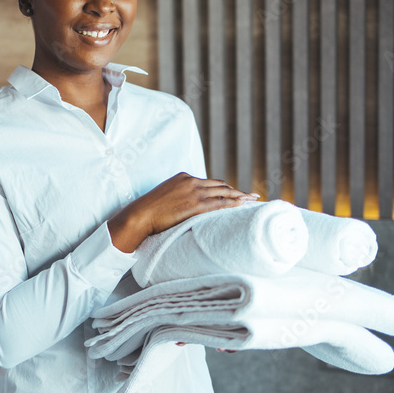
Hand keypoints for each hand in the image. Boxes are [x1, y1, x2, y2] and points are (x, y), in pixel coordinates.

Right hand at [108, 172, 257, 252]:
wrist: (141, 215)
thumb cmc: (149, 211)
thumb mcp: (165, 197)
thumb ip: (178, 197)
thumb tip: (185, 207)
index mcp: (183, 177)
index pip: (208, 182)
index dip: (223, 187)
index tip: (233, 191)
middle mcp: (191, 181)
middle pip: (220, 184)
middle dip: (236, 190)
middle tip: (249, 195)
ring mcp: (195, 191)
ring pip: (224, 191)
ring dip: (240, 195)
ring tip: (252, 199)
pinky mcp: (196, 204)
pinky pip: (221, 202)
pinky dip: (235, 202)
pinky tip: (244, 205)